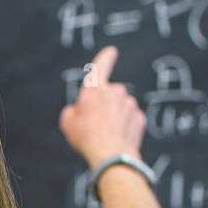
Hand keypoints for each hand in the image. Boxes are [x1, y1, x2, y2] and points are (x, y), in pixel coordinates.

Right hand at [58, 46, 145, 167]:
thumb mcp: (67, 121)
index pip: (101, 65)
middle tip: (94, 124)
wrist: (111, 155)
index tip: (111, 52)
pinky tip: (117, 138)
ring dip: (114, 117)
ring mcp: (130, 104)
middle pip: (109, 95)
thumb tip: (81, 111)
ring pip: (120, 108)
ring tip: (105, 135)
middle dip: (103, 105)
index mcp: (95, 88)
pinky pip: (130, 119)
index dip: (105, 58)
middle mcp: (115, 91)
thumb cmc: (86, 137)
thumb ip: (74, 110)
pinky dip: (124, 127)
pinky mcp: (139, 118)